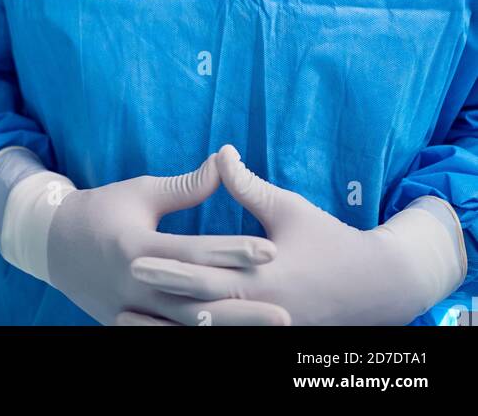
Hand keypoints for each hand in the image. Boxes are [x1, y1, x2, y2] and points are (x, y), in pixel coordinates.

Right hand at [0, 148, 288, 326]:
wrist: (52, 244)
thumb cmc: (102, 210)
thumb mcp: (140, 191)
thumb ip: (184, 186)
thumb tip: (223, 163)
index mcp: (136, 247)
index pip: (193, 253)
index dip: (232, 252)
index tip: (270, 250)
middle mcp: (135, 285)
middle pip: (196, 303)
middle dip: (242, 309)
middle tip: (284, 313)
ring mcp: (129, 312)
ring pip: (184, 330)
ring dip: (226, 332)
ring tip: (265, 332)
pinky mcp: (127, 326)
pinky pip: (167, 340)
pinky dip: (198, 342)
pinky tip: (228, 343)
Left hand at [127, 144, 465, 326]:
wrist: (374, 286)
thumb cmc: (329, 240)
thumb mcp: (288, 208)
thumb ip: (248, 186)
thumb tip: (221, 152)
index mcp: (264, 279)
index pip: (207, 276)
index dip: (169, 269)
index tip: (134, 258)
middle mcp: (262, 311)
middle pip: (199, 310)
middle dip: (159, 299)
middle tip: (121, 286)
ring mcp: (266, 332)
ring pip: (208, 335)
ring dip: (166, 329)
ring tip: (122, 320)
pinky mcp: (269, 340)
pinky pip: (224, 343)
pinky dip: (193, 338)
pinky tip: (163, 331)